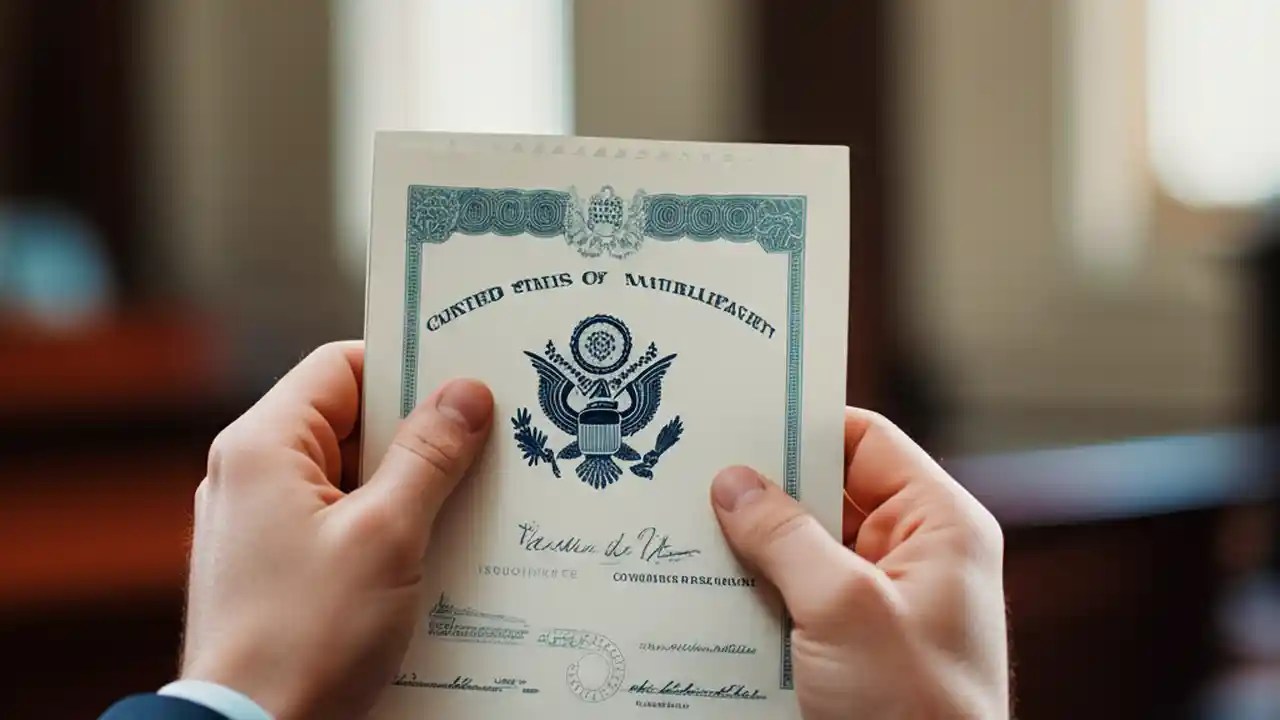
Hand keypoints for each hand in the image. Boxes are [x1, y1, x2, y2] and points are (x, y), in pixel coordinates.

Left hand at [180, 342, 492, 719]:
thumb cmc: (306, 637)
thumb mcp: (386, 535)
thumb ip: (429, 456)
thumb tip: (466, 394)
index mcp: (262, 445)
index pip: (342, 365)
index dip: (407, 369)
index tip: (467, 385)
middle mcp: (250, 473)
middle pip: (349, 420)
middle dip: (419, 435)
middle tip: (485, 445)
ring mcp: (259, 523)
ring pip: (349, 475)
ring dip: (408, 486)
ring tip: (468, 503)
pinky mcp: (274, 566)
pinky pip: (339, 520)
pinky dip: (385, 525)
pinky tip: (432, 550)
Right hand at [710, 409, 1007, 718]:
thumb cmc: (912, 709)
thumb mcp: (843, 609)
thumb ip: (786, 537)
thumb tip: (734, 482)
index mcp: (939, 525)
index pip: (866, 441)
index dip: (804, 424)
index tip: (737, 415)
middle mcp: (912, 554)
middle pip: (827, 493)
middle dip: (764, 488)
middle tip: (692, 471)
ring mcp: (880, 601)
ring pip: (803, 548)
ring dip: (751, 545)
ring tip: (685, 525)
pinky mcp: (850, 644)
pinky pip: (795, 597)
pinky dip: (754, 591)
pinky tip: (703, 586)